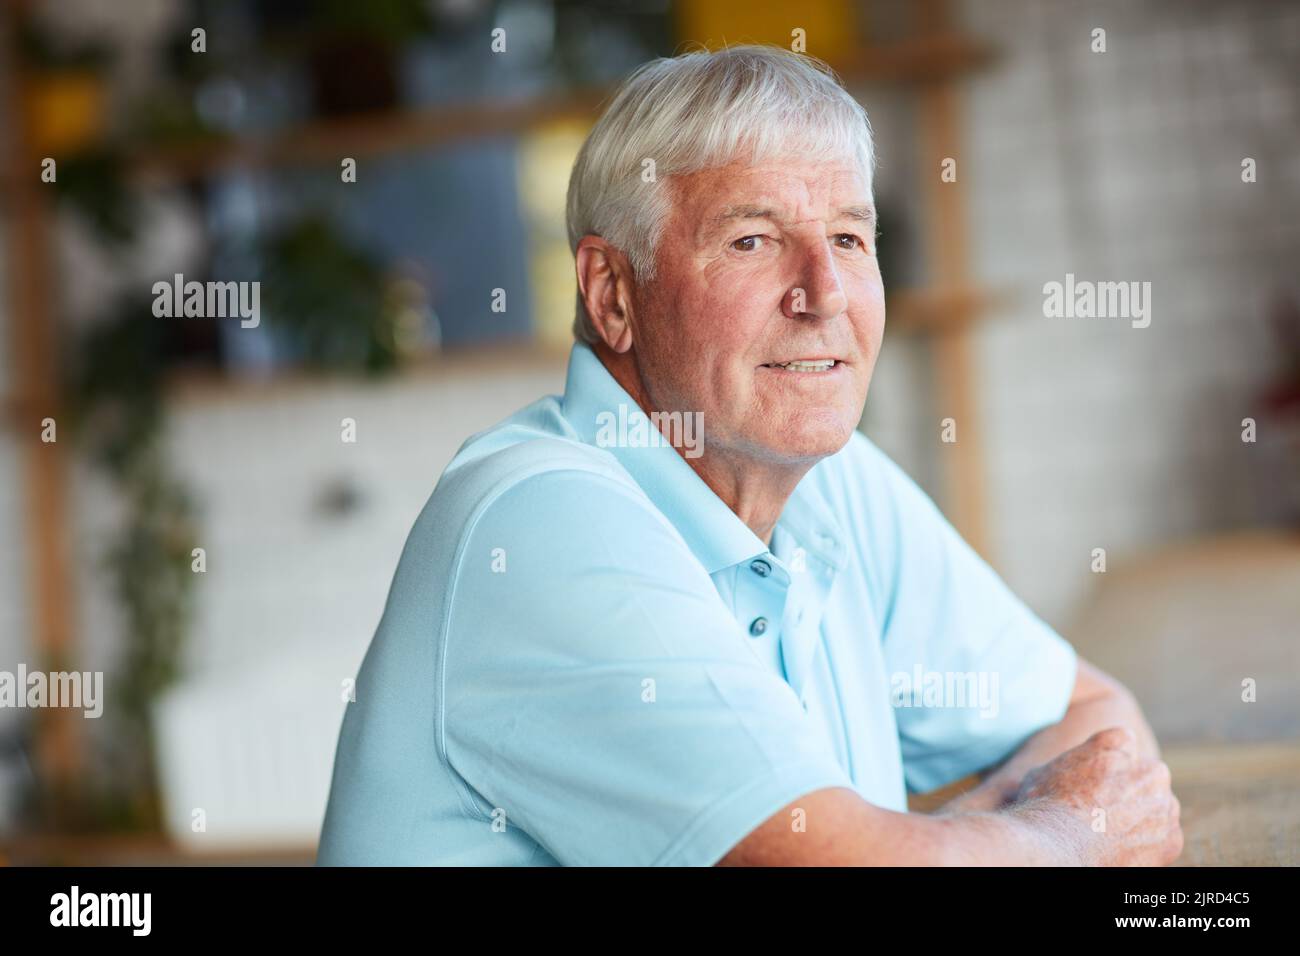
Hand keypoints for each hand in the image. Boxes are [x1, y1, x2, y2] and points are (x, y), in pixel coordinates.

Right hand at [1012, 726, 1182, 865]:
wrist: (1057, 848)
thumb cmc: (1044, 806)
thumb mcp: (1046, 767)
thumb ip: (1074, 763)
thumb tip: (1067, 774)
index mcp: (1119, 741)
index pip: (1123, 743)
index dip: (1107, 764)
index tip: (1093, 782)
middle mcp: (1151, 770)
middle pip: (1146, 778)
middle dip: (1130, 791)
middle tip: (1100, 811)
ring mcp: (1165, 806)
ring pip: (1157, 809)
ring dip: (1141, 818)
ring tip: (1106, 833)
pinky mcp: (1171, 841)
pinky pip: (1163, 839)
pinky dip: (1146, 846)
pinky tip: (1117, 849)